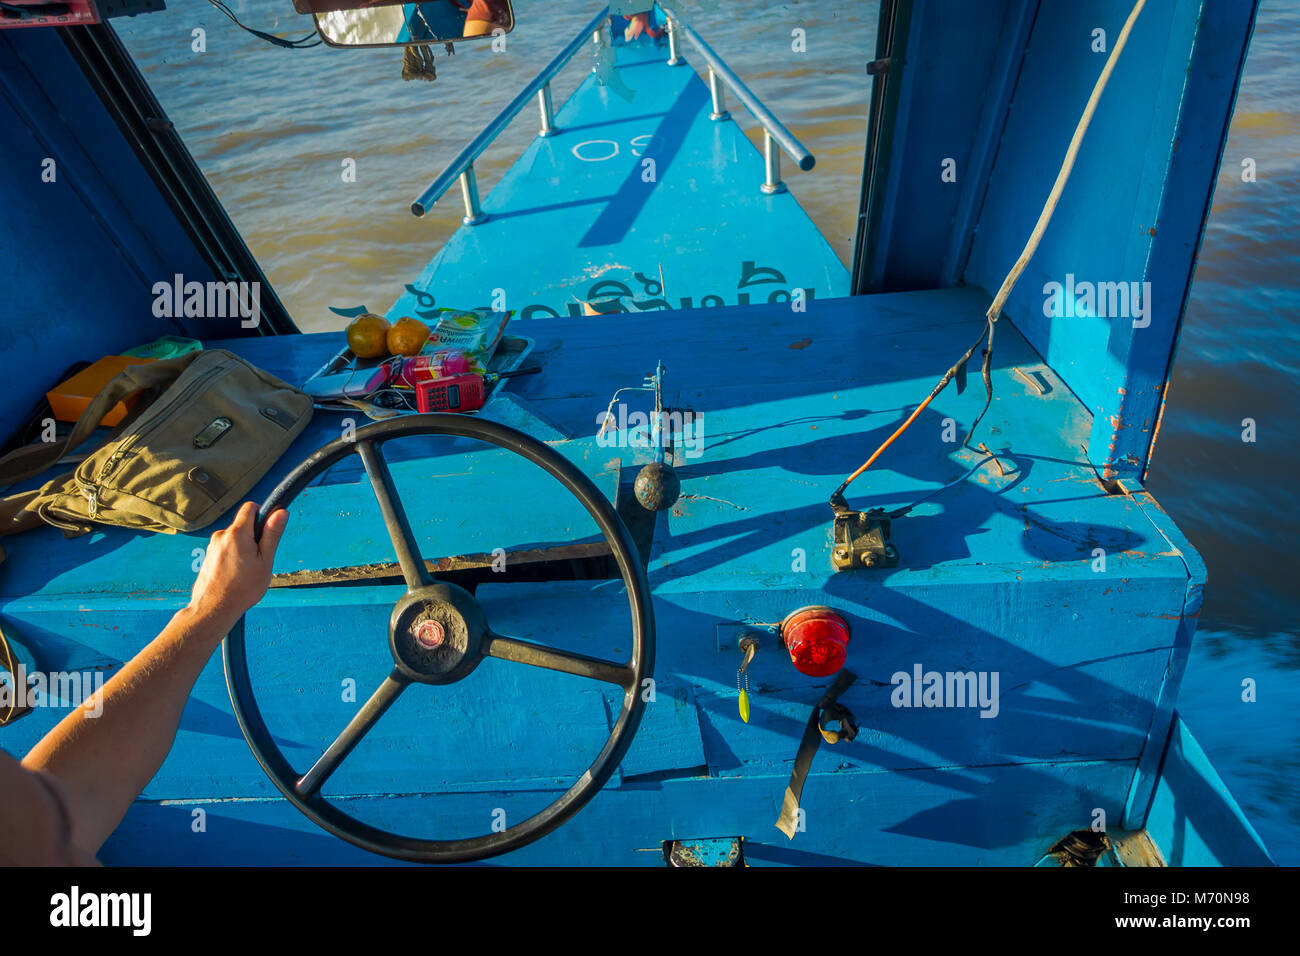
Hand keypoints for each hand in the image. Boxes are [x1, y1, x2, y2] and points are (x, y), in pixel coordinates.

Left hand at [186, 502, 288, 630]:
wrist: (214, 608)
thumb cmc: (242, 588)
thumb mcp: (265, 561)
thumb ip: (272, 534)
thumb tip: (281, 513)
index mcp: (237, 533)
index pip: (250, 508)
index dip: (262, 516)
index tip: (267, 532)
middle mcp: (221, 535)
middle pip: (243, 525)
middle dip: (253, 537)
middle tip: (258, 560)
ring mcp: (212, 546)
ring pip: (234, 539)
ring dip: (243, 549)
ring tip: (246, 571)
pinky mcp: (208, 556)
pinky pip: (226, 549)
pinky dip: (233, 557)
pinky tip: (235, 575)